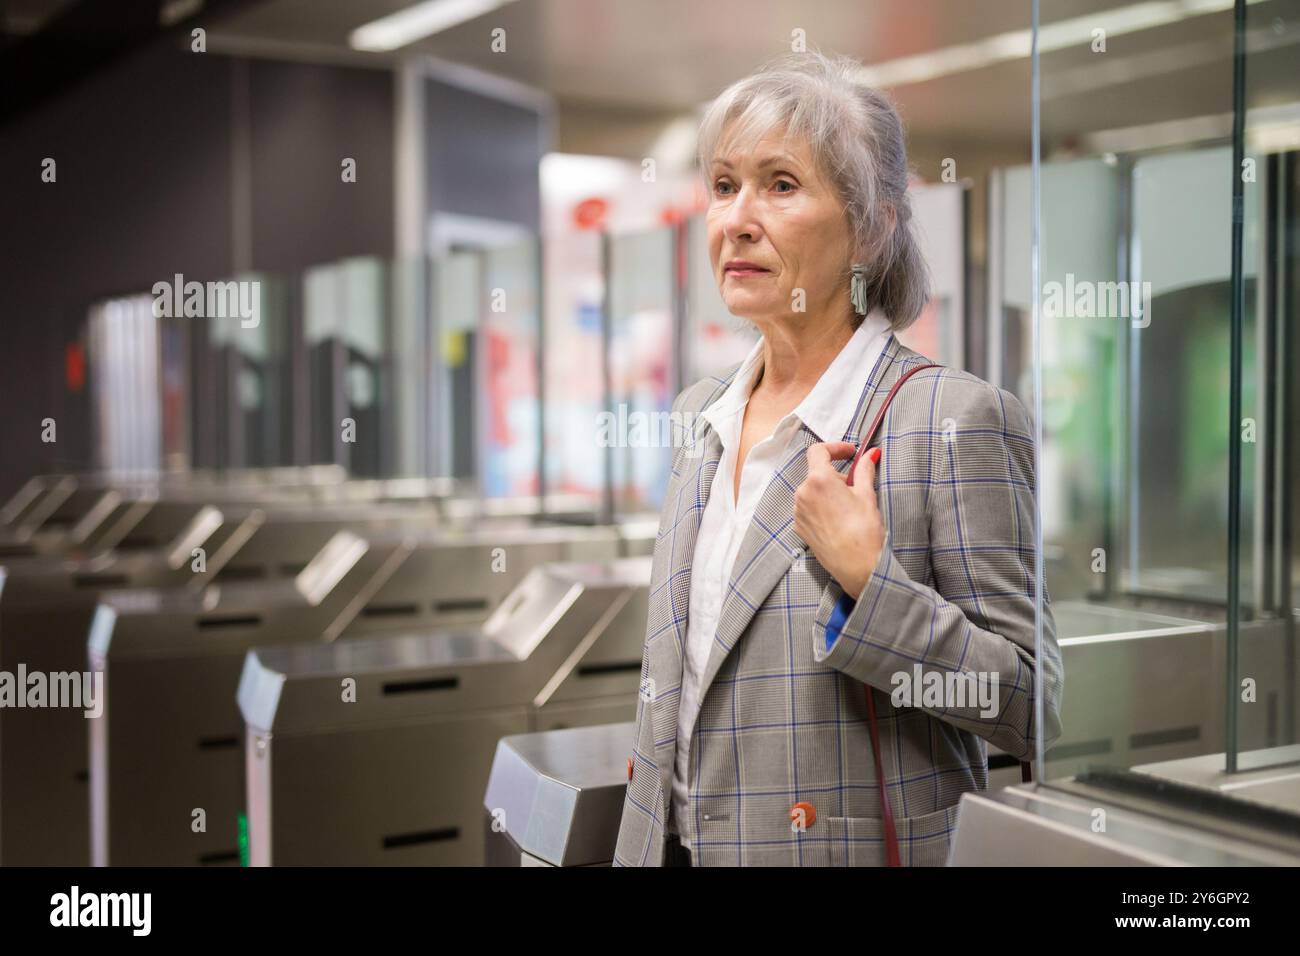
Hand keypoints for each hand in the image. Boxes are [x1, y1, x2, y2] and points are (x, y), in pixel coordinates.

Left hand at [793, 441, 885, 598]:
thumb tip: (870, 454)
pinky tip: (838, 518)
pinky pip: (808, 508)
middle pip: (815, 472)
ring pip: (811, 491)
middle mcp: (802, 493)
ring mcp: (798, 512)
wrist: (857, 566)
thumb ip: (865, 470)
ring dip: (828, 490)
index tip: (850, 452)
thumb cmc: (863, 531)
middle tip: (856, 485)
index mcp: (818, 480)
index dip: (835, 448)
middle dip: (835, 474)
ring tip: (848, 506)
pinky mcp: (800, 527)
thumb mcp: (867, 495)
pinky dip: (821, 506)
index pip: (818, 451)